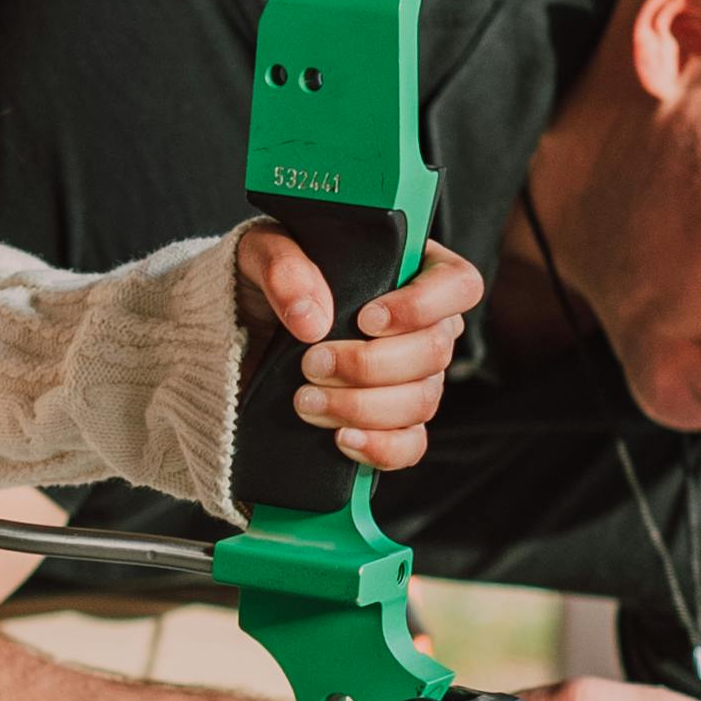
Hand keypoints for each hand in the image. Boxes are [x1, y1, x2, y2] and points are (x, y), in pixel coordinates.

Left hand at [231, 227, 482, 476]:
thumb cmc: (269, 281)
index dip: (422, 306)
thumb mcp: (261, 253)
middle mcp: (422, 326)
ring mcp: (411, 378)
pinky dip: (379, 447)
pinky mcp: (389, 422)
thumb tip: (313, 320)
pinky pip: (409, 445)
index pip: (457, 284)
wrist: (244, 334)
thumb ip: (284, 269)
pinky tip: (341, 438)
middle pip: (435, 351)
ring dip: (362, 407)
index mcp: (411, 271)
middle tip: (311, 364)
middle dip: (369, 365)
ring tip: (306, 401)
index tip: (366, 320)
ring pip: (421, 402)